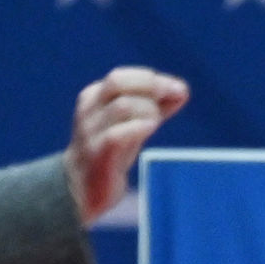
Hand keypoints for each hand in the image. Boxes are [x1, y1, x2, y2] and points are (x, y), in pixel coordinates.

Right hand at [65, 67, 185, 225]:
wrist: (83, 186)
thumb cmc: (112, 150)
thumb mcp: (132, 124)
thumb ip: (155, 107)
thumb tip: (181, 90)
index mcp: (94, 97)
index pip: (121, 76)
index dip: (152, 80)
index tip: (179, 91)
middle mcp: (90, 110)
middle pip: (117, 82)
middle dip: (151, 87)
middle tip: (171, 101)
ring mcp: (92, 132)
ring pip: (122, 106)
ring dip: (148, 112)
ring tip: (155, 125)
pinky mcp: (99, 155)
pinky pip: (117, 136)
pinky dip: (138, 129)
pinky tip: (150, 130)